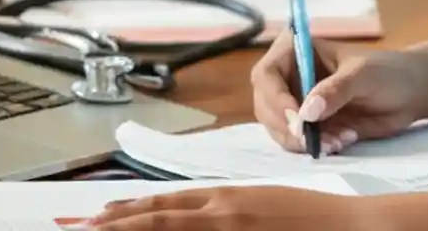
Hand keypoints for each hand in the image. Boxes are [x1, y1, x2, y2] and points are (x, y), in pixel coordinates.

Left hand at [83, 185, 374, 230]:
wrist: (355, 225)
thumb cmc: (314, 220)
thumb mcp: (265, 206)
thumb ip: (228, 213)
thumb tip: (197, 218)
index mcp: (229, 198)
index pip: (166, 204)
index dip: (128, 211)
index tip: (97, 217)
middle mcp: (224, 212)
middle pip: (156, 218)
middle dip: (111, 224)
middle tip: (72, 228)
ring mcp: (232, 229)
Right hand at [251, 30, 424, 154]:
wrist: (408, 94)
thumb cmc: (387, 72)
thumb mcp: (364, 75)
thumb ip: (336, 90)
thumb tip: (306, 113)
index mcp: (295, 49)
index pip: (266, 74)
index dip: (275, 99)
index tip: (298, 120)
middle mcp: (289, 76)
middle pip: (265, 106)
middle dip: (288, 127)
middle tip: (314, 140)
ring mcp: (296, 102)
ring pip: (279, 129)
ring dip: (304, 141)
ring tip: (340, 140)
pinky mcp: (308, 125)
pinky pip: (297, 142)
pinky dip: (315, 147)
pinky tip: (343, 141)